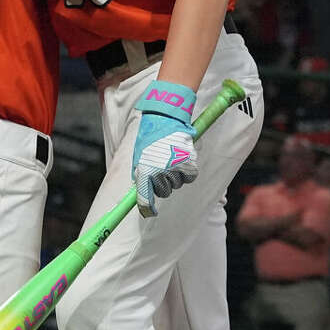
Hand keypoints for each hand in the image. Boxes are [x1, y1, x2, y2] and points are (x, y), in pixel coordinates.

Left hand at [131, 80, 198, 216]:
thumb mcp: (139, 155)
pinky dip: (187, 173)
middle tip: (162, 170)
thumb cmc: (150, 136)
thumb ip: (140, 174)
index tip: (150, 213)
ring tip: (171, 159)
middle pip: (163, 193)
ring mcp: (175, 168)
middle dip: (162, 186)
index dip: (147, 209)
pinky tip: (182, 160)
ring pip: (177, 185)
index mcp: (143, 170)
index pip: (144, 199)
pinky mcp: (189, 163)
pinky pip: (190, 178)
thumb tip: (140, 191)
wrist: (166, 117)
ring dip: (175, 177)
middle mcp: (159, 172)